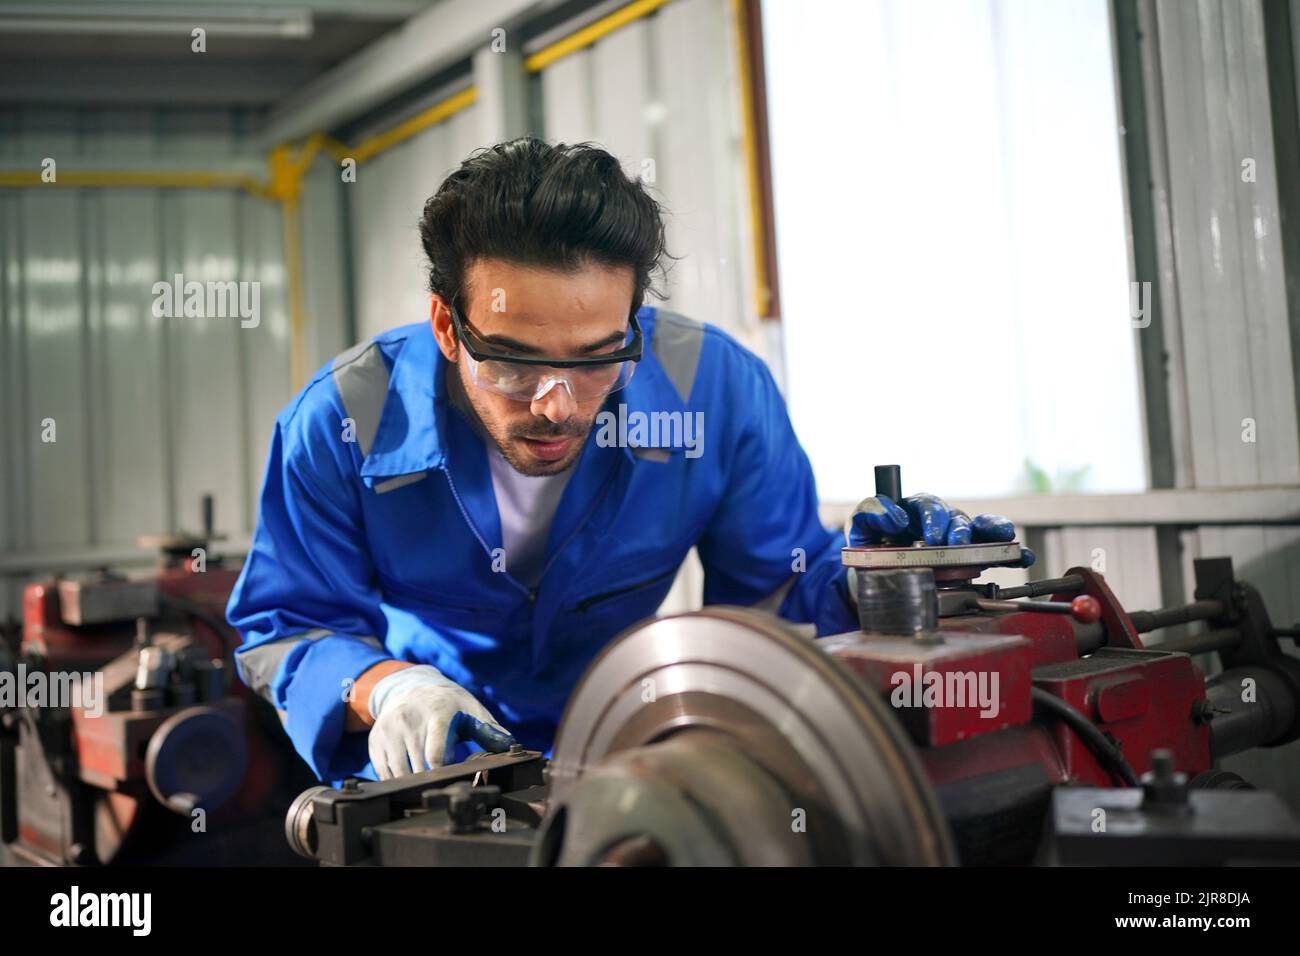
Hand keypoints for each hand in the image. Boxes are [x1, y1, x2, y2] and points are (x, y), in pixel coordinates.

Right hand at [367, 665, 515, 778]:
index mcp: (436, 713)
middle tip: (442, 784)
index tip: (452, 780)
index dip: (444, 772)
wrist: (411, 688)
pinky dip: (397, 779)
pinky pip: (384, 772)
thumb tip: (510, 746)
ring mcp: (389, 730)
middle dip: (431, 779)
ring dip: (413, 782)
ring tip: (426, 779)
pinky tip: (409, 774)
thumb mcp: (471, 710)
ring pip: (398, 773)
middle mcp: (409, 720)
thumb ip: (489, 730)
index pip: (436, 753)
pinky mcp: (375, 740)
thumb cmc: (448, 704)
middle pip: (417, 767)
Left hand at [847, 492, 1030, 561]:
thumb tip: (896, 516)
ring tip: (1005, 537)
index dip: (932, 518)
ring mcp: (956, 540)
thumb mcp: (859, 529)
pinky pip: (992, 551)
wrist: (870, 580)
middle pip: (956, 518)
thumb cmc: (868, 548)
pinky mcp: (968, 560)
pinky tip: (1021, 555)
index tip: (931, 537)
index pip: (927, 505)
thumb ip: (869, 513)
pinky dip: (1009, 552)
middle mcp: (939, 522)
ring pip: (980, 529)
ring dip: (994, 532)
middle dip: (958, 531)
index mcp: (914, 509)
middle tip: (955, 546)